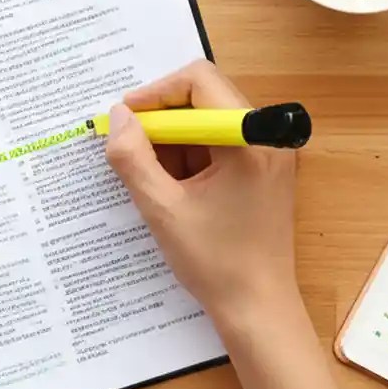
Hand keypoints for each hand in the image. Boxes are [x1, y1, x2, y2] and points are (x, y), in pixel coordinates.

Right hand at [105, 60, 299, 335]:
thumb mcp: (162, 209)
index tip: (125, 121)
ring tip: (157, 183)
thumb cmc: (216, 263)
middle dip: (163, 120)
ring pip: (210, 122)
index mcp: (249, 139)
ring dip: (176, 143)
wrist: (258, 307)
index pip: (199, 81)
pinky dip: (192, 158)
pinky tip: (175, 192)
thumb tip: (117, 118)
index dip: (155, 94)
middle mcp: (267, 136)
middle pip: (206, 96)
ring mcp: (270, 153)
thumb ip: (133, 158)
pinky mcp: (265, 170)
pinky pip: (221, 144)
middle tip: (132, 151)